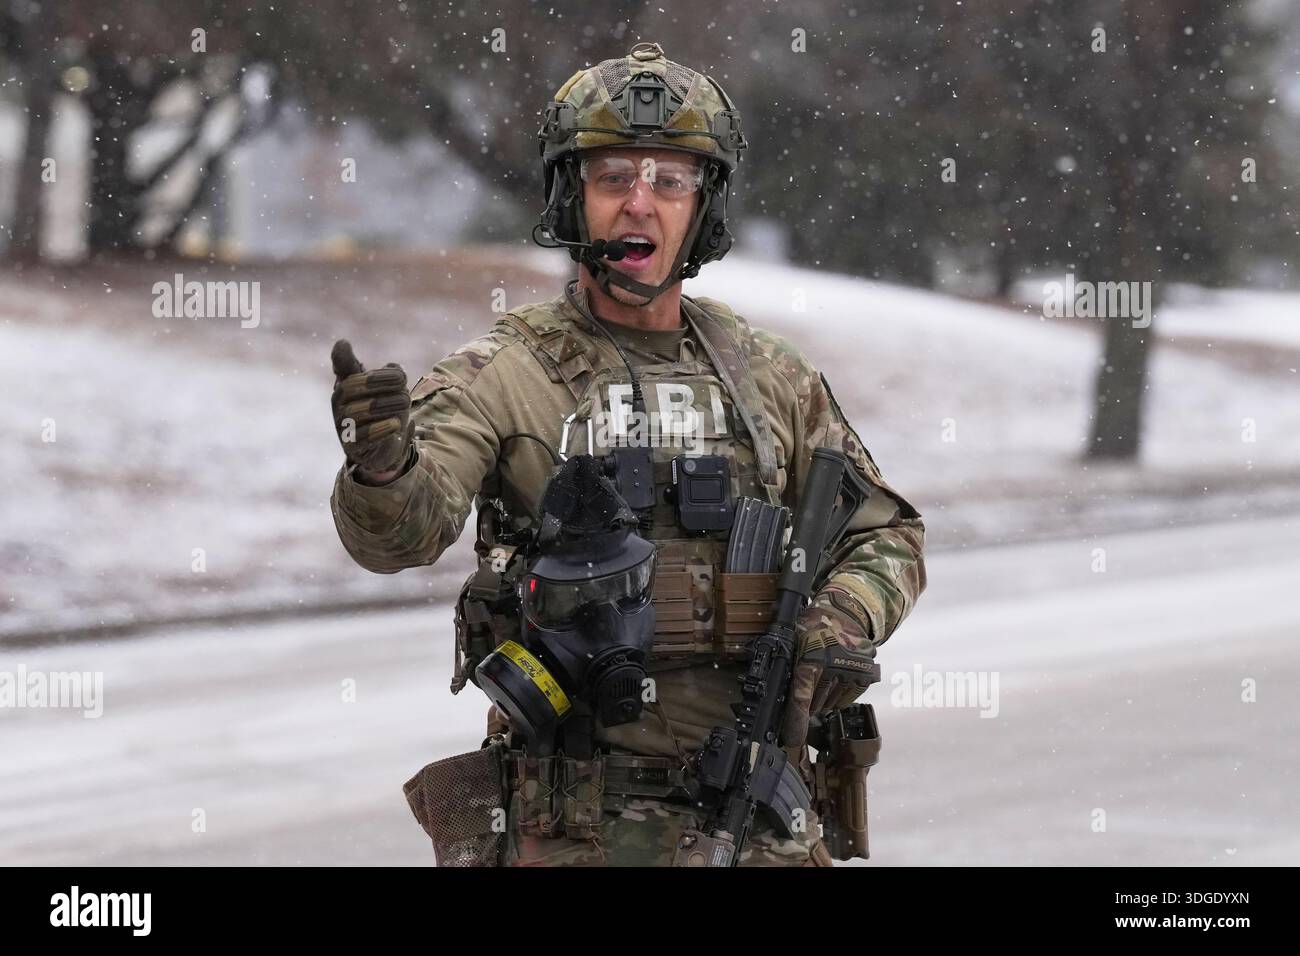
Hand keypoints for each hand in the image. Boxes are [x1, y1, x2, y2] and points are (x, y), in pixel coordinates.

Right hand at [330, 339, 413, 479]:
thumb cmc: (385, 412)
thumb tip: (395, 367)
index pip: (342, 367)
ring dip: (386, 404)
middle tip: (404, 384)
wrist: (384, 447)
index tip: (346, 343)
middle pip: (351, 387)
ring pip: (358, 410)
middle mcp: (340, 403)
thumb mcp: (391, 391)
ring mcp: (343, 424)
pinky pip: (364, 435)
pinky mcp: (352, 444)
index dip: (341, 355)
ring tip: (406, 403)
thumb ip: (393, 375)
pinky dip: (382, 428)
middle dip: (380, 382)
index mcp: (348, 385)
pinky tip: (396, 423)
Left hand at [780, 588, 877, 751]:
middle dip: (809, 706)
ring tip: (822, 686)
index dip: (797, 719)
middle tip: (806, 698)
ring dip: (825, 701)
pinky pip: (849, 698)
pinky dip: (840, 697)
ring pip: (832, 703)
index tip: (794, 738)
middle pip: (817, 702)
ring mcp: (850, 670)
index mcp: (811, 658)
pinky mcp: (864, 674)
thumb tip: (782, 705)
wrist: (844, 613)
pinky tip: (836, 686)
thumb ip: (792, 672)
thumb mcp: (796, 646)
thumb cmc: (814, 629)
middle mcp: (832, 665)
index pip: (802, 696)